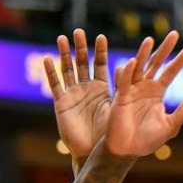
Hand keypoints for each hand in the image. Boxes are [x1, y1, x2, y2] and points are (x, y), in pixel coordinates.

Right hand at [45, 30, 111, 161]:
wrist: (92, 151)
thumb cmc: (108, 133)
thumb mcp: (117, 107)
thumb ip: (123, 88)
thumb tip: (134, 66)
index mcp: (101, 89)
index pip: (100, 64)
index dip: (100, 51)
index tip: (101, 37)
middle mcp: (86, 89)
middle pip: (82, 63)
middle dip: (81, 47)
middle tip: (79, 31)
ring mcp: (73, 95)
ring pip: (67, 70)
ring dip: (64, 54)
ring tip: (62, 38)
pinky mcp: (61, 103)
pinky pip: (55, 85)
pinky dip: (51, 72)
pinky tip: (47, 59)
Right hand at [105, 32, 182, 157]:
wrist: (128, 151)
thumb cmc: (147, 140)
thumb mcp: (171, 125)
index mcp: (157, 92)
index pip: (171, 71)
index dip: (181, 59)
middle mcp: (145, 87)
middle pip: (156, 63)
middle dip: (165, 49)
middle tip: (175, 34)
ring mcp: (131, 91)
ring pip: (139, 67)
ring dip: (143, 54)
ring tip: (150, 40)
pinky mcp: (120, 98)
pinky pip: (123, 82)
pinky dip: (127, 72)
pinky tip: (133, 62)